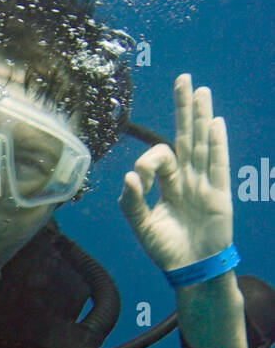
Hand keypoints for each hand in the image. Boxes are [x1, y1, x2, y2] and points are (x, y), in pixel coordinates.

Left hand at [118, 74, 232, 270]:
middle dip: (183, 108)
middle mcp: (187, 178)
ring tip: (201, 90)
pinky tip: (214, 122)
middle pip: (186, 136)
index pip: (158, 158)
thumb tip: (129, 177)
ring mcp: (204, 183)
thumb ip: (132, 203)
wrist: (191, 269)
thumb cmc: (167, 249)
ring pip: (202, 143)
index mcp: (168, 183)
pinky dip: (217, 143)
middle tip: (183, 78)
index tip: (139, 182)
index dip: (147, 164)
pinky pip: (217, 164)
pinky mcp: (218, 194)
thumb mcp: (141, 226)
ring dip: (201, 116)